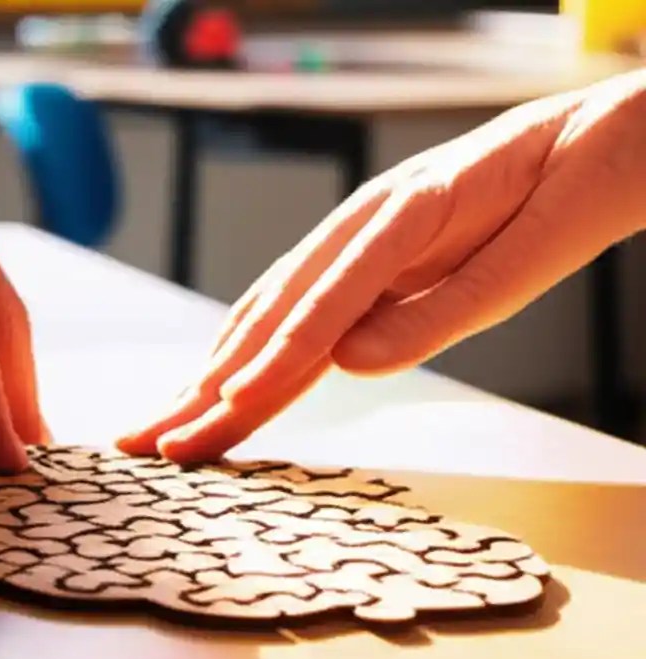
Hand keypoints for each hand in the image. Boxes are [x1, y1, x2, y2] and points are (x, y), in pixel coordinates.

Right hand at [121, 71, 645, 462]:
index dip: (270, 363)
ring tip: (163, 424)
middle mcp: (361, 223)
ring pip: (264, 308)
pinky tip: (215, 378)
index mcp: (405, 217)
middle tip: (153, 440)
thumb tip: (351, 364)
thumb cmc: (571, 184)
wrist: (590, 132)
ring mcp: (352, 233)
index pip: (321, 305)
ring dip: (209, 372)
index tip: (224, 411)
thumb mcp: (533, 250)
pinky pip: (284, 302)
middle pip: (269, 313)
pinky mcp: (355, 250)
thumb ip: (441, 311)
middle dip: (208, 384)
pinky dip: (241, 346)